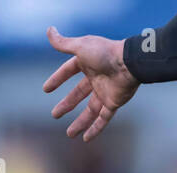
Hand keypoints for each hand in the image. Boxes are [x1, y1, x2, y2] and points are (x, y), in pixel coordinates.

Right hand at [43, 26, 139, 141]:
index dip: (57, 79)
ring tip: (69, 134)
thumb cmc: (105, 53)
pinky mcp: (114, 102)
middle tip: (55, 114)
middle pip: (78, 94)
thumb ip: (63, 43)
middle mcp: (96, 78)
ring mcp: (105, 91)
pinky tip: (86, 139)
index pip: (69, 71)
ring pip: (90, 110)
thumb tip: (49, 30)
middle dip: (67, 105)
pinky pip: (103, 118)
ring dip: (80, 122)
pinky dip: (95, 129)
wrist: (130, 63)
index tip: (46, 89)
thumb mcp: (80, 47)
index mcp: (88, 64)